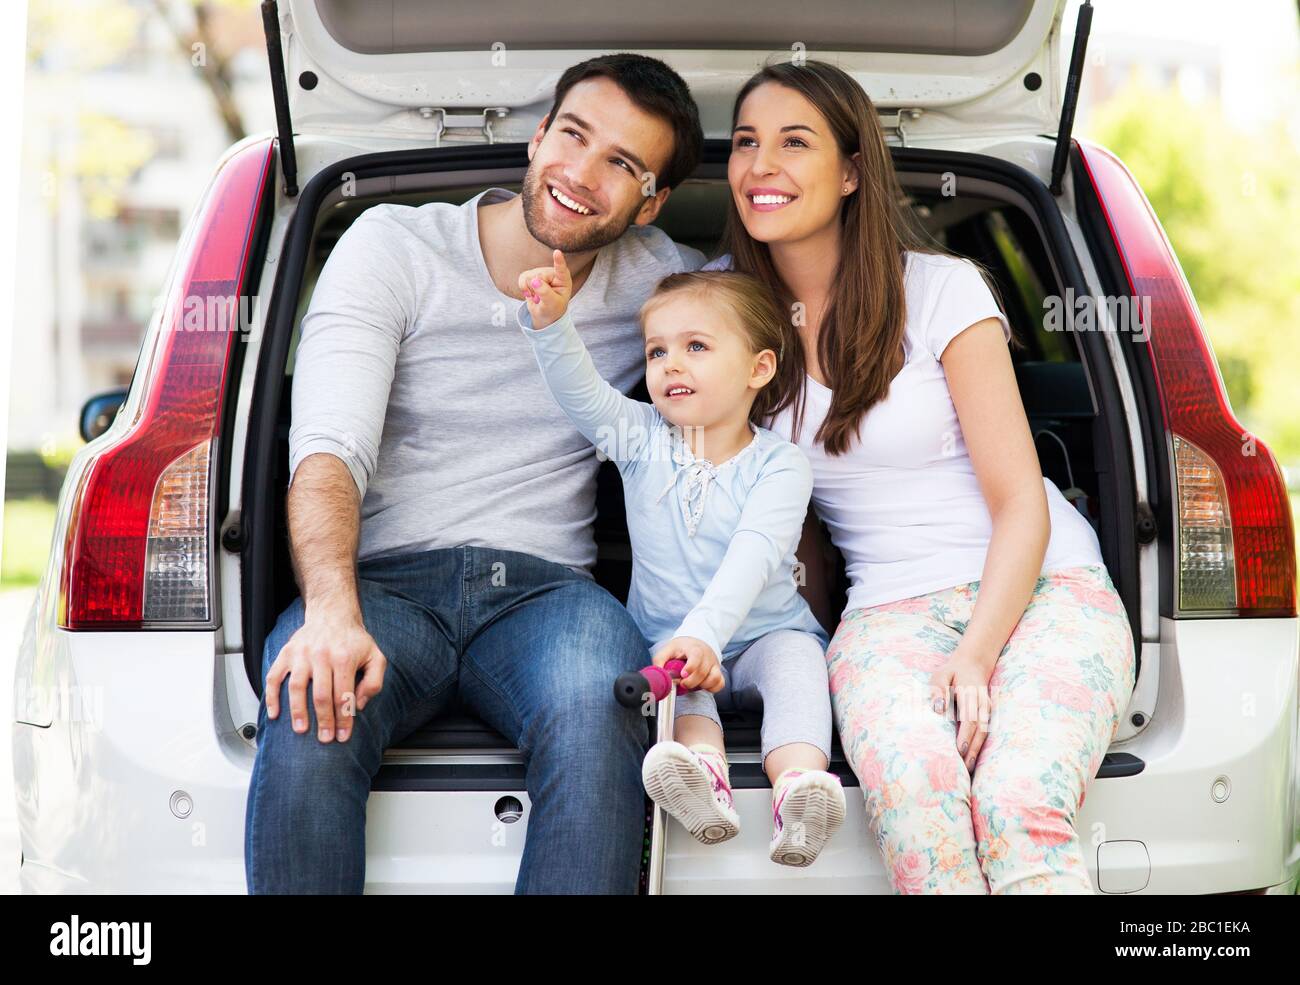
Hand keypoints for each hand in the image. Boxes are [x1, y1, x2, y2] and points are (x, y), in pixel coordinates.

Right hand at [264, 614, 386, 742]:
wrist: (332, 614)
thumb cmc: (354, 640)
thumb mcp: (375, 656)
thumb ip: (374, 682)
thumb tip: (358, 704)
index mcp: (344, 658)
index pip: (344, 695)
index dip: (343, 719)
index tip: (342, 736)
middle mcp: (321, 655)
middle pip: (320, 695)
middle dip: (323, 720)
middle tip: (325, 739)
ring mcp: (301, 654)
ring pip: (296, 687)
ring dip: (297, 712)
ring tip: (301, 730)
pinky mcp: (286, 653)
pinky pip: (274, 677)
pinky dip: (271, 697)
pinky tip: (274, 713)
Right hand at [517, 249, 572, 328]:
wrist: (545, 313)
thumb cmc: (553, 309)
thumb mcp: (552, 305)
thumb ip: (545, 293)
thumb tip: (535, 281)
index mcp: (563, 279)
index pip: (561, 269)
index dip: (558, 261)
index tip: (557, 252)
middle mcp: (552, 273)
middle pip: (539, 276)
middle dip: (538, 290)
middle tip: (543, 298)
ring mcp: (540, 272)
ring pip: (529, 277)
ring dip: (531, 291)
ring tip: (539, 297)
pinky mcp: (530, 274)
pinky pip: (522, 278)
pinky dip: (523, 288)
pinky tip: (530, 293)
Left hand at [652, 636, 723, 692]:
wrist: (695, 643)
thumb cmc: (680, 648)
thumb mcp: (667, 650)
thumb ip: (659, 661)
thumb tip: (656, 675)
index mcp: (694, 648)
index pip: (696, 656)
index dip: (691, 667)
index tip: (683, 674)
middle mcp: (707, 656)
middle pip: (703, 671)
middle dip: (691, 682)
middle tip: (682, 683)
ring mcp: (714, 664)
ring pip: (714, 678)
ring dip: (702, 686)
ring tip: (692, 684)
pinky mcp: (718, 672)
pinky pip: (720, 683)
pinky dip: (711, 688)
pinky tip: (701, 686)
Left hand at [930, 651, 992, 772]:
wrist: (973, 664)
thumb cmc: (952, 672)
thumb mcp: (940, 675)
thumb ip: (938, 690)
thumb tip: (938, 708)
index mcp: (971, 694)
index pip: (970, 718)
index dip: (966, 735)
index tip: (960, 750)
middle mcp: (983, 704)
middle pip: (980, 730)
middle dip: (973, 749)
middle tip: (964, 768)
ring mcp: (988, 710)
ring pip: (985, 733)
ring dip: (978, 751)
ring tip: (968, 769)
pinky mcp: (988, 716)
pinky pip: (985, 733)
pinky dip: (980, 746)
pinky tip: (972, 760)